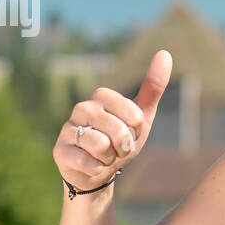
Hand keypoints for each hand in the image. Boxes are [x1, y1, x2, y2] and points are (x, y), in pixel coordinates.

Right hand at [53, 49, 171, 193]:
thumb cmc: (120, 140)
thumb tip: (164, 53)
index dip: (137, 129)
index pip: (133, 114)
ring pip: (100, 146)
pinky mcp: (59, 150)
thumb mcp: (141, 117)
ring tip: (104, 156)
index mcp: (101, 97)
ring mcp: (68, 129)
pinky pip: (87, 162)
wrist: (97, 171)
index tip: (132, 132)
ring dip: (110, 158)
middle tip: (118, 148)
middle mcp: (82, 108)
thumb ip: (153, 87)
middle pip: (118, 130)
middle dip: (125, 146)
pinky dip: (97, 168)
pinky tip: (91, 165)